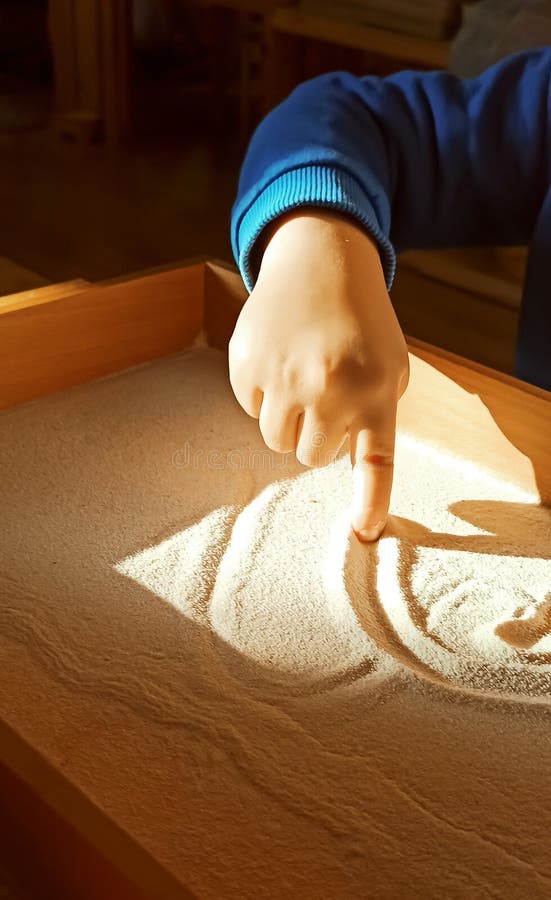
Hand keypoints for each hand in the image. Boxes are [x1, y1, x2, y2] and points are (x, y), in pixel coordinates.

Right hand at [229, 210, 408, 540]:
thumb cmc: (361, 320)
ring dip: (287, 419)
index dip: (370, 503)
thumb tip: (348, 468)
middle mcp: (330, 387)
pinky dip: (262, 391)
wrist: (321, 258)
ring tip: (299, 379)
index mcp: (376, 390)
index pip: (375, 463)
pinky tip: (278, 357)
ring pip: (275, 439)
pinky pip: (249, 407)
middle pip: (309, 457)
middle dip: (314, 437)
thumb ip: (376, 415)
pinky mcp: (247, 363)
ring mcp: (284, 376)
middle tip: (322, 400)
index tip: (364, 534)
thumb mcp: (390, 364)